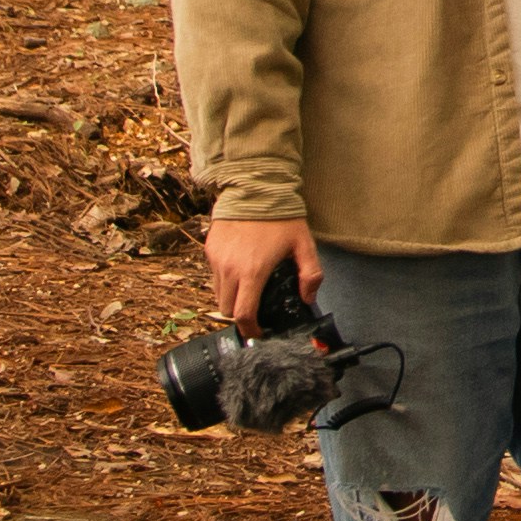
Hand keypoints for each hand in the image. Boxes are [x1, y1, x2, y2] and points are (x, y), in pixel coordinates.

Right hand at [204, 214, 317, 329]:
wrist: (255, 187)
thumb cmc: (281, 216)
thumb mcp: (304, 245)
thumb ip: (311, 275)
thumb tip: (307, 298)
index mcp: (253, 271)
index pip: (243, 314)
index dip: (250, 330)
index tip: (259, 332)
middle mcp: (229, 269)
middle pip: (226, 310)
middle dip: (240, 315)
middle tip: (256, 309)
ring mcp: (216, 259)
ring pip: (217, 293)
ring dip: (231, 297)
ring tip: (249, 287)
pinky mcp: (209, 249)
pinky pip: (213, 275)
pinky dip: (224, 280)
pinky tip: (240, 268)